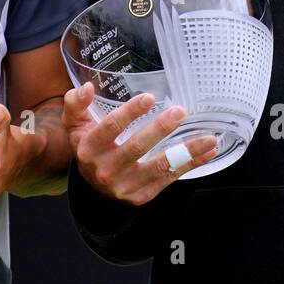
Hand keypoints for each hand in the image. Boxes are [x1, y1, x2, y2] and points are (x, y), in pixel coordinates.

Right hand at [63, 82, 217, 205]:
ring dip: (186, 152)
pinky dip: (190, 165)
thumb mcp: (75, 125)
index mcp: (89, 148)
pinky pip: (169, 178)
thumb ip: (76, 104)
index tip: (149, 97)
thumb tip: (86, 88)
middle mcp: (105, 169)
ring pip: (159, 166)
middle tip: (179, 111)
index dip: (130, 112)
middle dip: (160, 129)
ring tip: (208, 138)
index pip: (110, 128)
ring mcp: (125, 185)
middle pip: (136, 147)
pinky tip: (206, 153)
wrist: (92, 188)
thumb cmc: (89, 147)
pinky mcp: (141, 195)